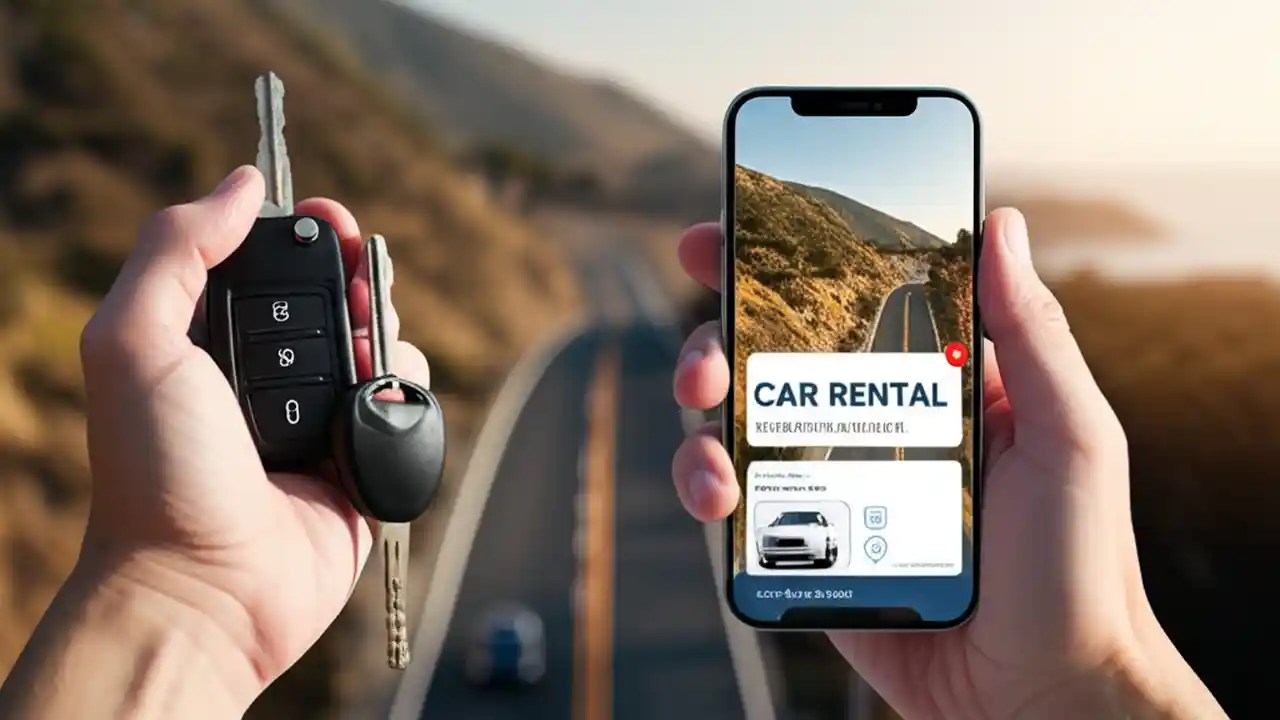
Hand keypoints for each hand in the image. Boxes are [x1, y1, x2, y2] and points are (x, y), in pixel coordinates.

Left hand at [70, 168, 427, 697]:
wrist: (207, 588)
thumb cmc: (157, 473)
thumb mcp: (134, 343)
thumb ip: (176, 251)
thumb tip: (241, 186)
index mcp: (207, 340)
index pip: (267, 262)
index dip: (302, 232)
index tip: (328, 220)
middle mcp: (265, 374)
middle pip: (335, 296)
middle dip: (358, 278)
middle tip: (364, 283)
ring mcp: (316, 418)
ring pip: (381, 344)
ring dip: (385, 335)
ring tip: (369, 353)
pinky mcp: (361, 460)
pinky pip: (404, 405)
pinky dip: (402, 395)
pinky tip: (377, 406)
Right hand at [671, 209, 1224, 718]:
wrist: (1041, 696)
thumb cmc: (1080, 567)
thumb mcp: (1071, 436)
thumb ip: (1033, 333)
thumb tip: (998, 223)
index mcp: (936, 383)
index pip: (853, 299)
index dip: (786, 260)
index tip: (728, 229)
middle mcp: (877, 424)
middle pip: (774, 360)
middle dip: (718, 343)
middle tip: (706, 362)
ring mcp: (837, 486)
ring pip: (741, 430)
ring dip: (701, 429)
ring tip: (710, 462)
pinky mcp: (808, 550)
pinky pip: (742, 508)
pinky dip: (711, 495)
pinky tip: (719, 504)